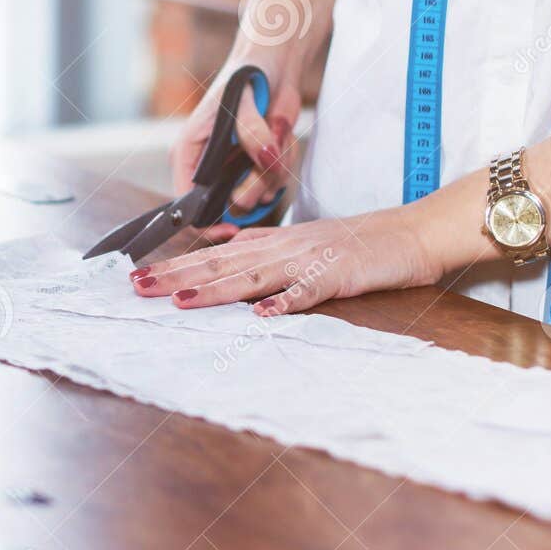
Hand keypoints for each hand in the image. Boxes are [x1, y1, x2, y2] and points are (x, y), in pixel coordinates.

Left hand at [128, 210, 442, 315]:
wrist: (412, 233)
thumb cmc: (359, 243)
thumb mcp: (303, 241)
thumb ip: (263, 246)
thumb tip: (225, 246)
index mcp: (273, 244)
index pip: (214, 254)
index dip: (176, 265)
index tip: (138, 276)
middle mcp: (283, 248)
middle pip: (222, 263)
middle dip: (177, 276)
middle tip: (138, 288)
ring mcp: (309, 261)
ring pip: (253, 276)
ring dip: (216, 289)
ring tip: (181, 301)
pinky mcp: (338, 276)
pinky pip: (308, 291)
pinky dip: (286, 302)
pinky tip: (263, 315)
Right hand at [169, 59, 302, 241]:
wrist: (273, 64)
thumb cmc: (245, 75)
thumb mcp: (242, 98)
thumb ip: (252, 131)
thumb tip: (266, 158)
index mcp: (189, 153)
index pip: (186, 204)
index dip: (208, 223)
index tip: (232, 229)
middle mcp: (209, 166)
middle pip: (231, 205)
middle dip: (256, 184)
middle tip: (268, 152)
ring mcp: (237, 167)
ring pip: (262, 193)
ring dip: (277, 166)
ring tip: (276, 130)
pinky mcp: (263, 165)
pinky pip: (280, 179)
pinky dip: (288, 156)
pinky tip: (282, 133)